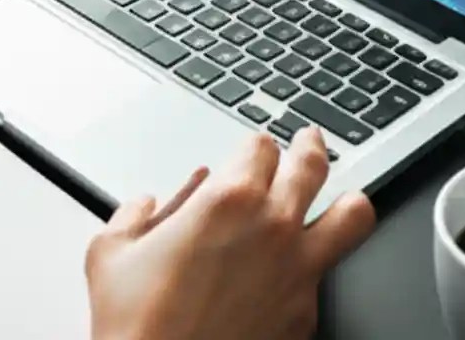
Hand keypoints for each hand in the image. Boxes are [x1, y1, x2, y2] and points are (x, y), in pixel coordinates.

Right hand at [86, 128, 376, 339]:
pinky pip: (327, 276)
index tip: (253, 151)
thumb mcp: (111, 253)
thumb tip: (147, 205)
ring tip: (344, 197)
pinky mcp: (307, 312)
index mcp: (229, 200)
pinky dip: (316, 269)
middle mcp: (274, 226)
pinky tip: (300, 272)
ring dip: (347, 199)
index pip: (261, 146)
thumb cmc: (136, 325)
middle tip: (308, 142)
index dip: (255, 146)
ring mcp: (300, 270)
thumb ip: (134, 216)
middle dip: (310, 146)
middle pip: (313, 164)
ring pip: (354, 214)